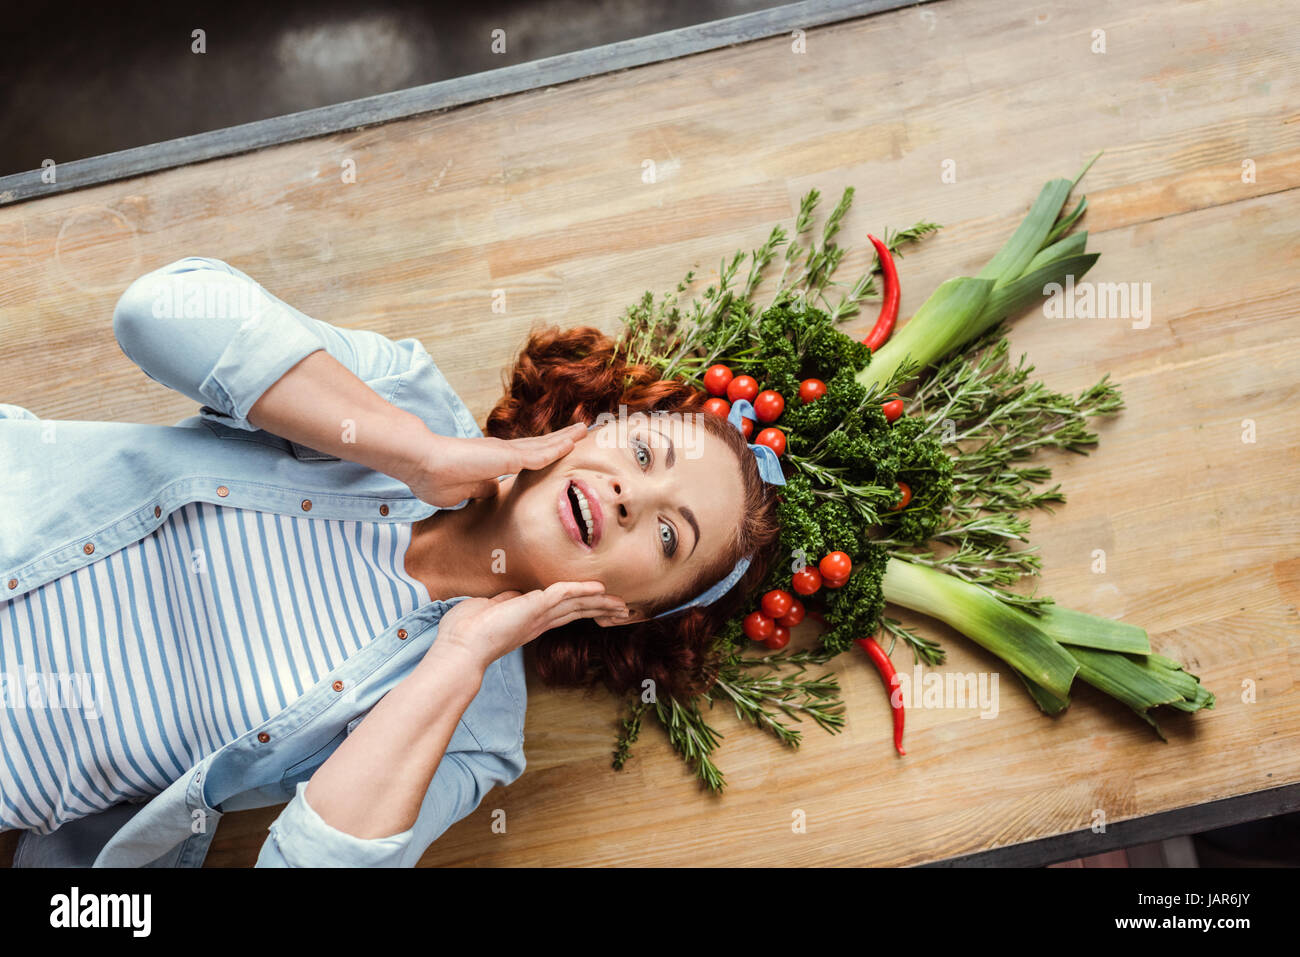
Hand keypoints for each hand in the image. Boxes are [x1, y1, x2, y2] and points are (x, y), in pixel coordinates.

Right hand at [401, 422, 588, 507]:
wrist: (420, 462)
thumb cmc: (432, 478)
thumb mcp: (462, 493)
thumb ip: (480, 490)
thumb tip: (491, 492)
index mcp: (493, 463)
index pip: (525, 459)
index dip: (542, 455)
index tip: (557, 454)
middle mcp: (503, 453)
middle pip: (540, 446)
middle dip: (561, 441)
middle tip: (581, 433)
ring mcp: (505, 453)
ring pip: (544, 446)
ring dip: (566, 439)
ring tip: (585, 429)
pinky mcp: (506, 456)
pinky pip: (540, 454)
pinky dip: (558, 449)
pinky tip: (575, 443)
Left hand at [429, 581, 630, 673]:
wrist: (460, 647)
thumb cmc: (466, 631)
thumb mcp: (488, 608)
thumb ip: (504, 601)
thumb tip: (511, 594)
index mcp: (529, 621)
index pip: (562, 612)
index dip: (582, 608)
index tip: (599, 606)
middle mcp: (538, 620)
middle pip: (576, 611)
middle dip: (600, 609)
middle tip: (623, 611)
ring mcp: (538, 615)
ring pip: (576, 605)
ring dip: (600, 603)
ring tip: (622, 606)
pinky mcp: (535, 606)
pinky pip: (564, 593)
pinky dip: (582, 589)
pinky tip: (599, 588)